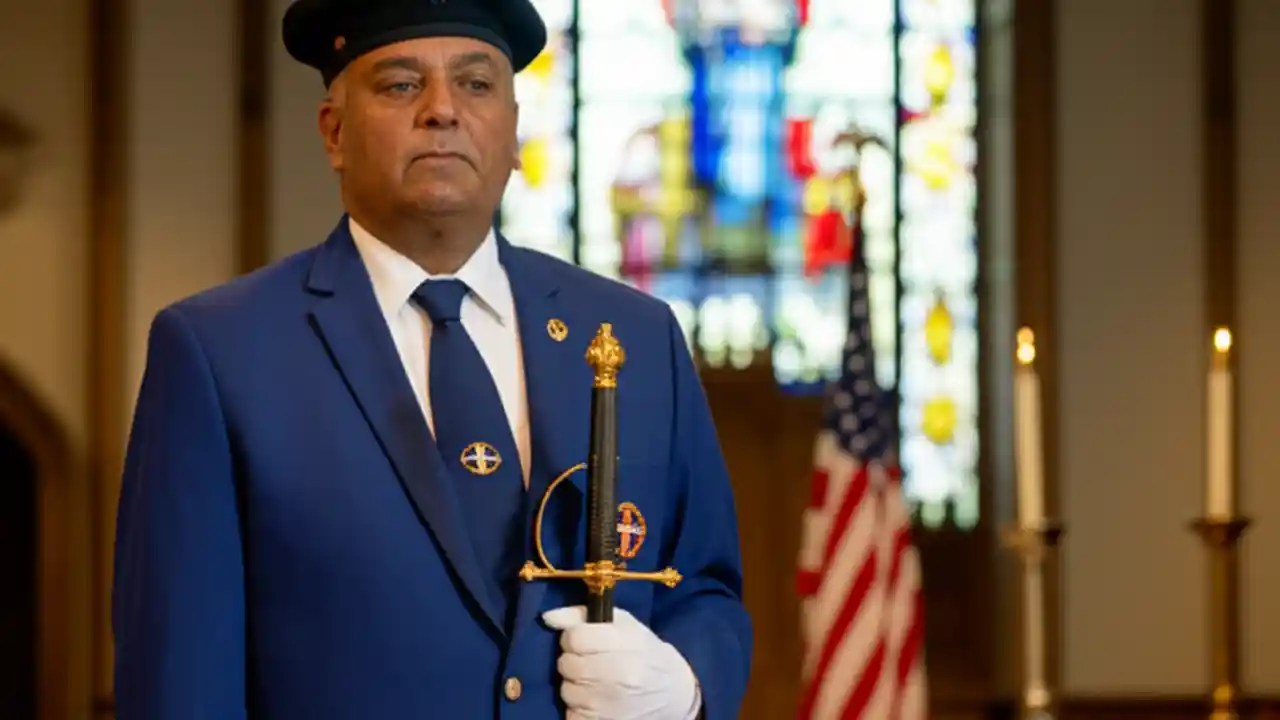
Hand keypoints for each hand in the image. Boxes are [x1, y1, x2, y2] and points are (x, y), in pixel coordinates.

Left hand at [542, 605, 700, 719]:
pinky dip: (579, 709)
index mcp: (625, 645)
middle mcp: (617, 676)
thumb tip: (548, 617)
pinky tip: (597, 702)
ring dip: (576, 686)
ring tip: (597, 684)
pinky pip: (571, 714)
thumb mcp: (625, 627)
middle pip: (566, 663)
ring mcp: (609, 705)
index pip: (574, 637)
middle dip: (574, 661)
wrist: (674, 696)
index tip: (585, 642)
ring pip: (566, 690)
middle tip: (591, 664)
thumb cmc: (646, 655)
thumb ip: (584, 616)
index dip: (575, 637)